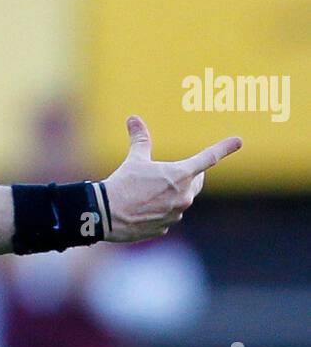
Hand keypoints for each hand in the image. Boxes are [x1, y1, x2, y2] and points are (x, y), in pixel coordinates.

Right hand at [102, 116, 241, 241]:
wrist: (106, 214)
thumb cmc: (122, 184)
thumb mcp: (134, 159)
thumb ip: (140, 139)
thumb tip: (133, 119)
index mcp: (181, 175)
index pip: (209, 158)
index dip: (225, 148)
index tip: (238, 141)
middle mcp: (184, 196)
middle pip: (196, 182)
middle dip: (189, 176)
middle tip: (170, 173)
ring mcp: (176, 214)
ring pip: (180, 201)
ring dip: (169, 195)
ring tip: (145, 194)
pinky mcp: (164, 227)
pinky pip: (167, 216)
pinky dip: (158, 211)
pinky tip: (141, 209)